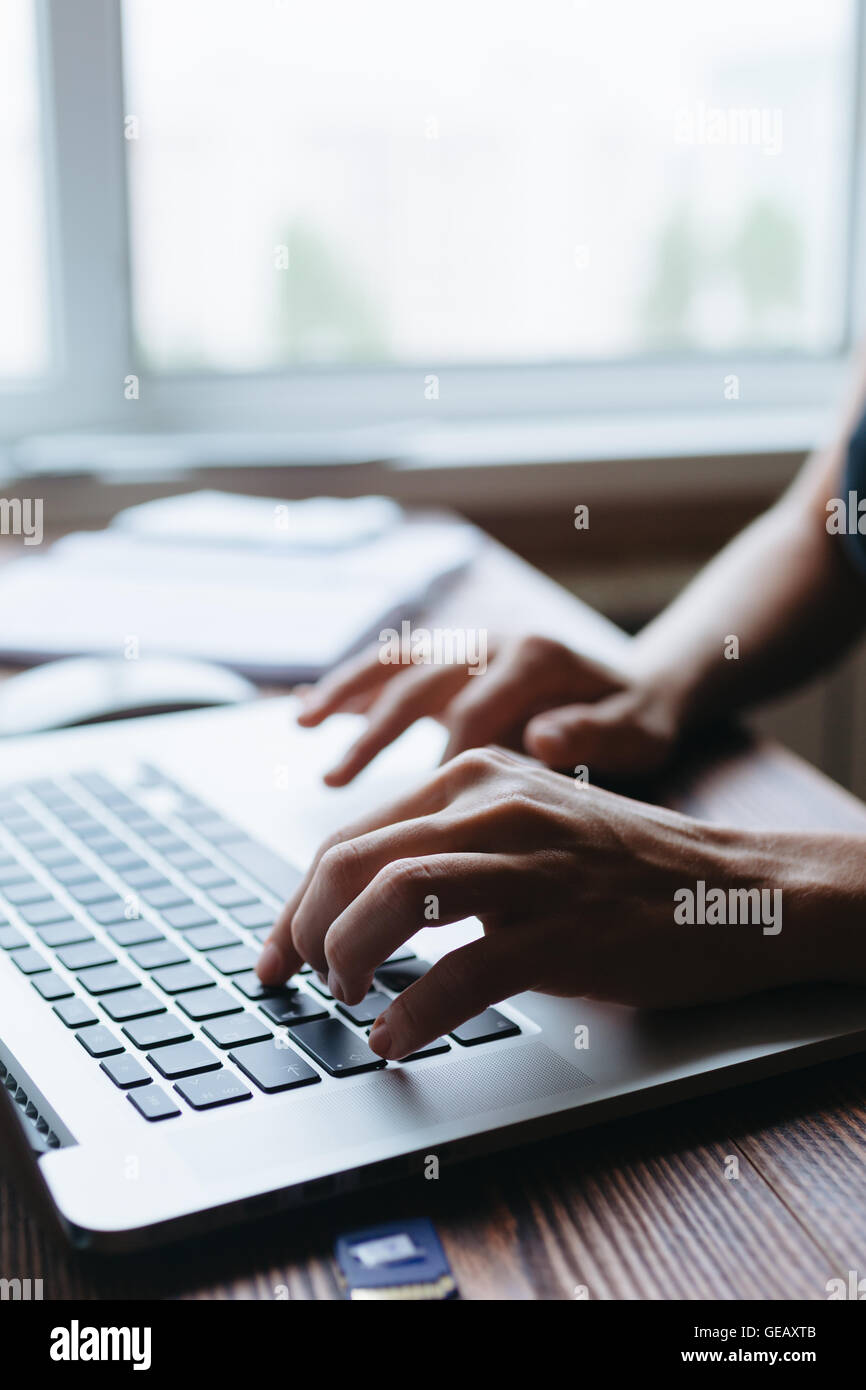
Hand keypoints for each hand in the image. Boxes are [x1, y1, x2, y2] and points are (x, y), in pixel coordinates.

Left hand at [257, 748, 808, 1059]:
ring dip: (345, 958)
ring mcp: (531, 864)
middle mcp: (494, 805)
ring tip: (345, 997)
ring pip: (392, 899)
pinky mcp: (565, 928)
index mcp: (475, 776)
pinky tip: (396, 1038)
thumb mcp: (526, 825)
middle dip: (304, 929)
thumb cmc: (623, 866)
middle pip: (352, 861)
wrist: (736, 887)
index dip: (296, 901)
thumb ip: (447, 844)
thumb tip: (355, 903)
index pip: (350, 835)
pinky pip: (461, 972)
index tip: (276, 950)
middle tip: (299, 977)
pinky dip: (413, 1013)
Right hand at [297, 633, 678, 784]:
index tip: (422, 818)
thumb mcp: (639, 730)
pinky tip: (305, 712)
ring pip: (395, 663)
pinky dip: (350, 687)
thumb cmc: (636, 719)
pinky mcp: (451, 659)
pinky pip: (390, 666)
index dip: (444, 762)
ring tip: (301, 726)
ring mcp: (468, 647)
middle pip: (422, 683)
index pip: (476, 712)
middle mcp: (494, 642)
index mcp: (537, 659)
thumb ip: (595, 733)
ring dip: (347, 695)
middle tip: (334, 783)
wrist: (639, 684)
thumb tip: (545, 739)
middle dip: (375, 731)